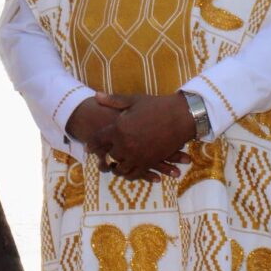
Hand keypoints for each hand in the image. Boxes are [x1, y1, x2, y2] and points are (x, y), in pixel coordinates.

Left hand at [66, 98, 187, 179]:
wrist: (181, 117)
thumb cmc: (156, 106)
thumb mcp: (133, 101)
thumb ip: (113, 100)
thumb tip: (96, 96)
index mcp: (118, 129)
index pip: (98, 140)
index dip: (92, 144)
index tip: (89, 147)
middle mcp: (125, 145)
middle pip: (109, 155)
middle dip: (105, 155)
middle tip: (101, 157)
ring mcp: (137, 156)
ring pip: (120, 168)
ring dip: (116, 167)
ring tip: (114, 166)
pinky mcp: (149, 163)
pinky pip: (135, 174)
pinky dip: (129, 175)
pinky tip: (128, 172)